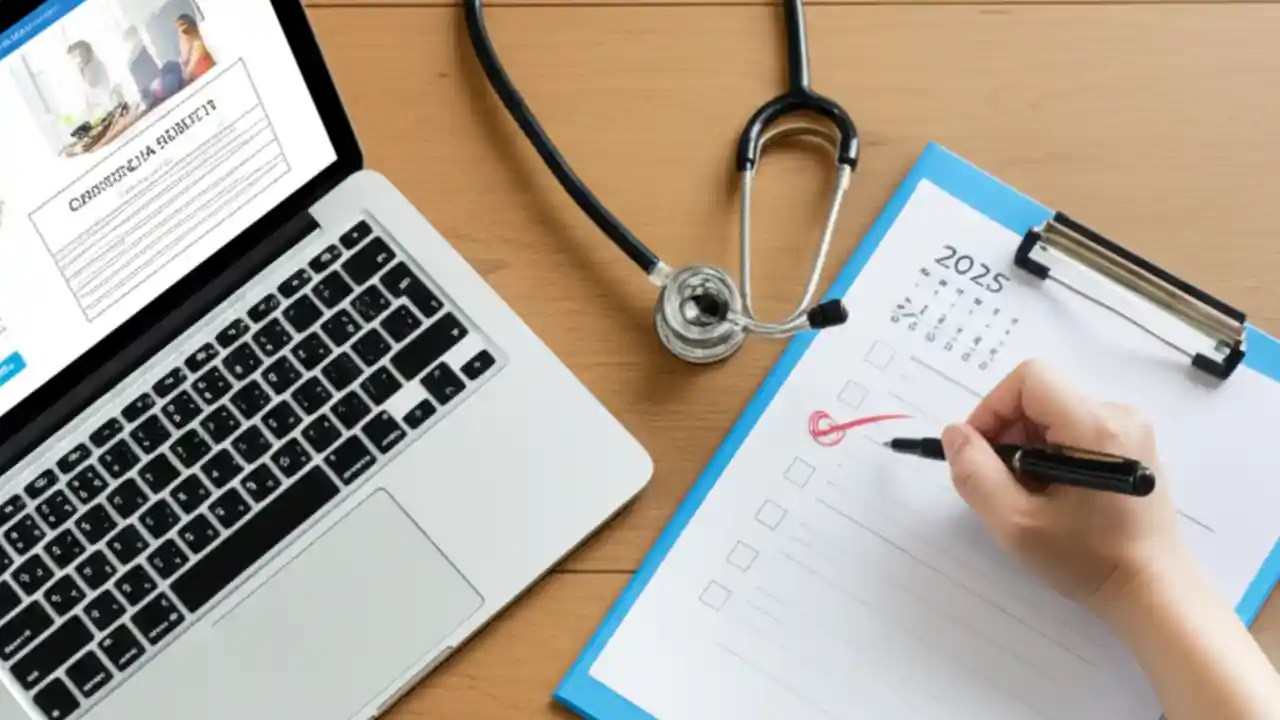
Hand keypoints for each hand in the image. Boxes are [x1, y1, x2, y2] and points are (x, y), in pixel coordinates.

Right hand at [942, 360, 1185, 614]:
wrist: (1153, 591)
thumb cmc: (1088, 560)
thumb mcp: (1016, 524)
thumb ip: (976, 473)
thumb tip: (955, 433)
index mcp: (1095, 426)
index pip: (1029, 379)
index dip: (993, 408)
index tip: (979, 452)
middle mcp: (1119, 414)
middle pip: (1040, 397)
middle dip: (1008, 435)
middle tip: (1002, 485)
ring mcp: (1131, 429)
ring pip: (1054, 415)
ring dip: (1028, 448)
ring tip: (1031, 496)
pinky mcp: (1133, 446)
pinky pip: (1075, 429)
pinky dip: (1051, 454)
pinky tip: (1054, 495)